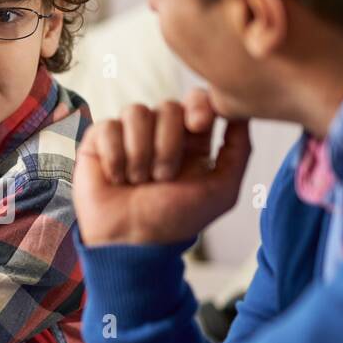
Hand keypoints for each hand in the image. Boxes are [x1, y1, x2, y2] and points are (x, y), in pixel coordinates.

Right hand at [74, 90, 251, 245]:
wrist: (130, 242)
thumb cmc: (175, 220)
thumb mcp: (221, 191)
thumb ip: (239, 151)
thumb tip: (242, 112)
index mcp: (191, 139)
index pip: (198, 99)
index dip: (199, 105)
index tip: (198, 124)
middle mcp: (160, 132)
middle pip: (169, 106)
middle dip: (168, 145)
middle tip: (163, 177)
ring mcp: (128, 134)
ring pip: (136, 112)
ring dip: (140, 153)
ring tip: (138, 182)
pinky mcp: (99, 140)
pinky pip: (108, 126)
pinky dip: (115, 156)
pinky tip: (117, 178)